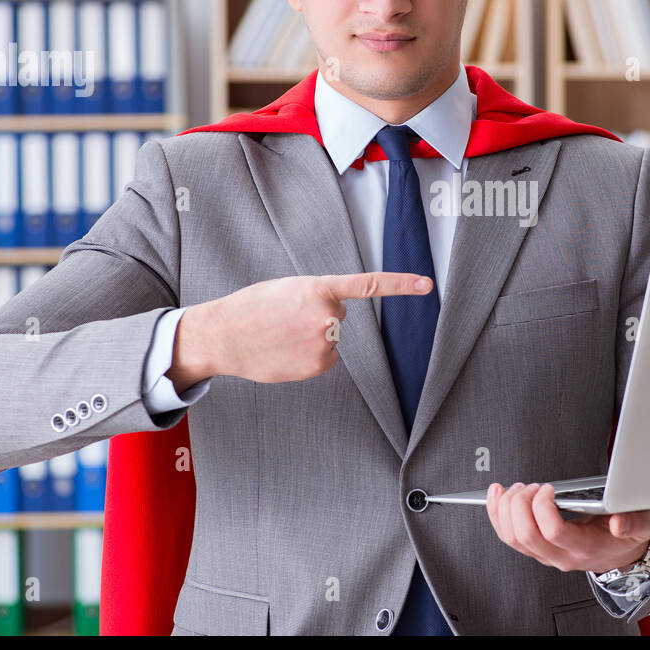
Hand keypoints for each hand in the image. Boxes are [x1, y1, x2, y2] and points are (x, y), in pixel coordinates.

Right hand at [170, 272, 432, 385]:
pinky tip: (285, 351)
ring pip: (331, 338)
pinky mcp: (320, 365)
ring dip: (312, 337)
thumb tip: (334, 319)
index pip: (368, 285)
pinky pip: (325, 357)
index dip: (401, 284)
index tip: (427, 284)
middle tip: (285, 316)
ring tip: (281, 334)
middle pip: (338, 315)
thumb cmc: (251, 307)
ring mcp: (325, 343)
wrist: (223, 336)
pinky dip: (308, 356)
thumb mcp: (286, 288)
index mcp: (318, 288)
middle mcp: (327, 316)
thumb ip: (317, 296)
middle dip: (317, 315)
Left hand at [485, 482, 649, 574]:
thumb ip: (634, 523)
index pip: (554, 532)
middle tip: (530, 486)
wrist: (620, 555)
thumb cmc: (626, 536)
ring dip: (505, 510)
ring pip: (512, 539)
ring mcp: (546, 555)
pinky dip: (497, 515)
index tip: (549, 488)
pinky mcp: (535, 549)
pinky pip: (508, 536)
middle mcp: (561, 555)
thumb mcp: (642, 525)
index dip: (544, 508)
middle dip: (520, 505)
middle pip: (526, 536)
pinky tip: (497, 496)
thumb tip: (619, 523)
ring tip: (514, 488)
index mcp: (585, 547)